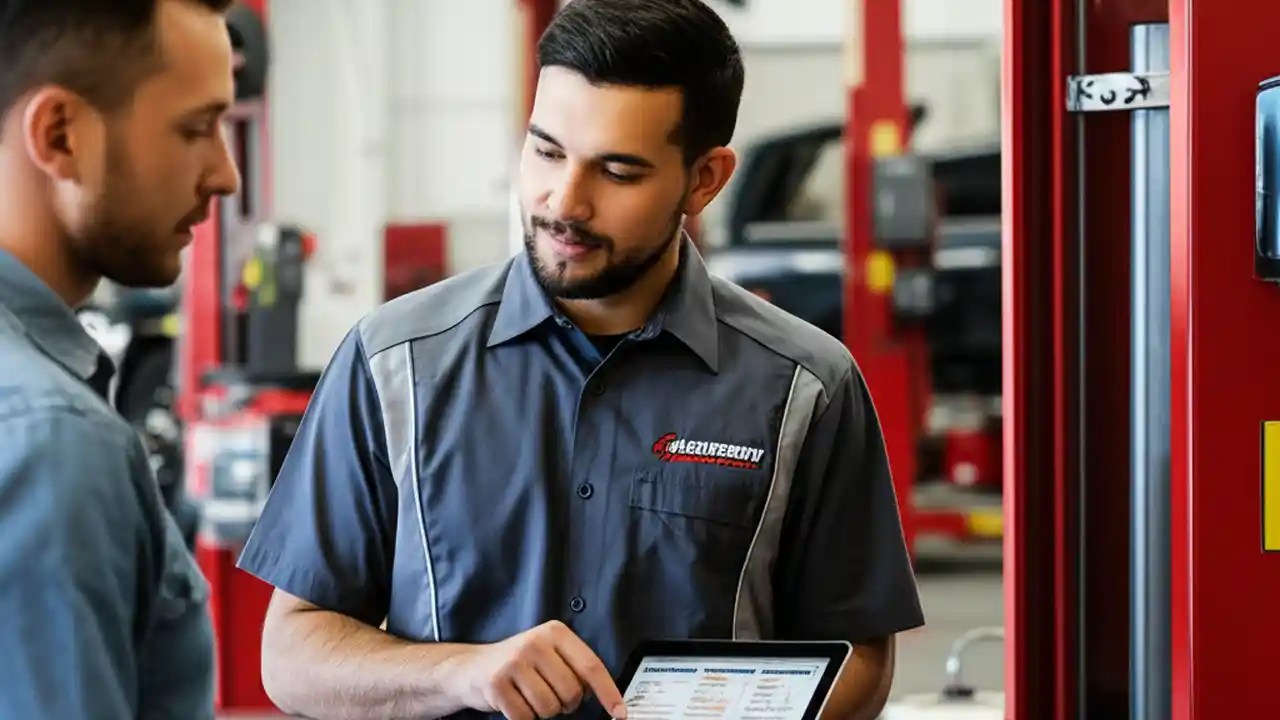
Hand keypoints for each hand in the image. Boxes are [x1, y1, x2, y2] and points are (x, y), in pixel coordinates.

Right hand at [453, 620, 627, 719]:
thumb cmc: (518, 664)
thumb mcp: (548, 654)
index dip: (608, 693)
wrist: (471, 668)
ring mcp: (514, 662)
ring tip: (530, 696)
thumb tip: (607, 698)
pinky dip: (524, 717)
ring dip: (543, 712)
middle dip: (566, 704)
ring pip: (550, 708)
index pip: (591, 666)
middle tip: (550, 694)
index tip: (620, 713)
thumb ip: (574, 668)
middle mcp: (535, 643)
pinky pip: (526, 717)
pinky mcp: (497, 684)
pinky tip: (515, 702)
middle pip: (572, 692)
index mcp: (555, 632)